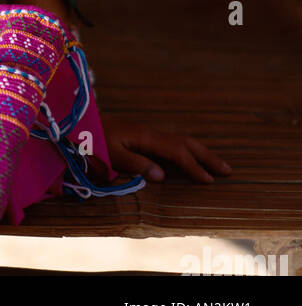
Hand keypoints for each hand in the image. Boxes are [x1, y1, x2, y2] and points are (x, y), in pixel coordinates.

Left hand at [100, 117, 231, 184]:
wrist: (78, 124)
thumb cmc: (92, 141)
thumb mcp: (110, 155)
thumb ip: (135, 164)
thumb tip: (163, 176)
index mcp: (145, 137)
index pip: (176, 152)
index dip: (194, 166)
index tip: (209, 181)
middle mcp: (150, 133)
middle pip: (185, 142)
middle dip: (207, 156)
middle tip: (228, 170)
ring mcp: (148, 133)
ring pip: (181, 140)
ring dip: (200, 152)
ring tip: (217, 165)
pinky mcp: (144, 136)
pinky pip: (173, 142)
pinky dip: (188, 150)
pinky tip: (192, 158)